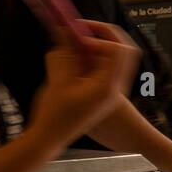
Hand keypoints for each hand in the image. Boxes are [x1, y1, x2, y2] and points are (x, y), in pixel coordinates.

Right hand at [29, 20, 138, 145]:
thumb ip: (63, 55)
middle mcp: (113, 89)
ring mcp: (108, 92)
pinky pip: (103, 69)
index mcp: (107, 87)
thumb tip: (65, 31)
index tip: (75, 34)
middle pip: (122, 51)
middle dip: (102, 36)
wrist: (49, 141)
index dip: (98, 37)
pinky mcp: (100, 95)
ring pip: (113, 59)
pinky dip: (90, 60)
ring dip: (94, 48)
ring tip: (71, 46)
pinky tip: (70, 63)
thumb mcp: (56, 83)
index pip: (118, 50)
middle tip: (79, 29)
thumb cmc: (52, 116)